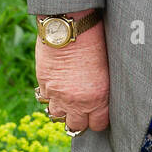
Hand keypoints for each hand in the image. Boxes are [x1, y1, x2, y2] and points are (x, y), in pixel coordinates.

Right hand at [35, 16, 109, 133]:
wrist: (70, 26)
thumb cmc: (95, 39)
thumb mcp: (107, 66)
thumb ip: (103, 86)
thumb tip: (102, 97)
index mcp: (98, 97)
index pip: (98, 124)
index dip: (98, 120)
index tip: (98, 115)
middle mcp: (77, 101)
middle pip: (76, 126)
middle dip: (80, 119)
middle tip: (82, 110)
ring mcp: (58, 94)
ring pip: (57, 116)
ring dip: (63, 110)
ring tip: (67, 101)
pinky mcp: (44, 84)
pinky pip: (44, 100)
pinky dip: (50, 97)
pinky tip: (56, 89)